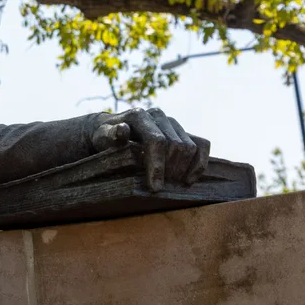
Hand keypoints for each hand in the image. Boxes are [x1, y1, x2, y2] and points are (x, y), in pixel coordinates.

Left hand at [91, 108, 210, 191]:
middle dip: (169, 170)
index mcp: (139, 115)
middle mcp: (159, 116)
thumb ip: (110, 135)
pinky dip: (200, 164)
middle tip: (160, 188)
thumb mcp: (102, 137)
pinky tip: (189, 180)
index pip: (156, 141)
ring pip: (190, 147)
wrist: (113, 129)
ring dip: (183, 169)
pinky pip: (202, 145)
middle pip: (176, 146)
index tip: (155, 188)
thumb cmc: (105, 137)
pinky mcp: (184, 131)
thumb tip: (122, 130)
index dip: (157, 166)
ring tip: (170, 185)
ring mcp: (173, 123)